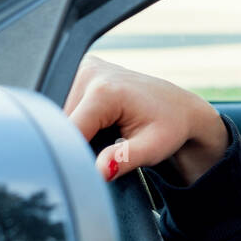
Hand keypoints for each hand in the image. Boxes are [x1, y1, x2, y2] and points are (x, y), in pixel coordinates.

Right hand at [63, 54, 228, 185]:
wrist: (180, 108)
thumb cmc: (170, 128)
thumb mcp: (153, 148)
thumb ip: (124, 159)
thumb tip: (98, 172)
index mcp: (104, 91)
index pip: (69, 133)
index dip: (75, 154)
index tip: (89, 169)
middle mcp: (89, 72)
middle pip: (61, 124)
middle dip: (76, 142)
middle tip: (106, 147)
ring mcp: (84, 68)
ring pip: (60, 116)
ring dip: (75, 132)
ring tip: (106, 134)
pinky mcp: (81, 71)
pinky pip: (65, 105)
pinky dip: (77, 121)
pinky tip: (98, 124)